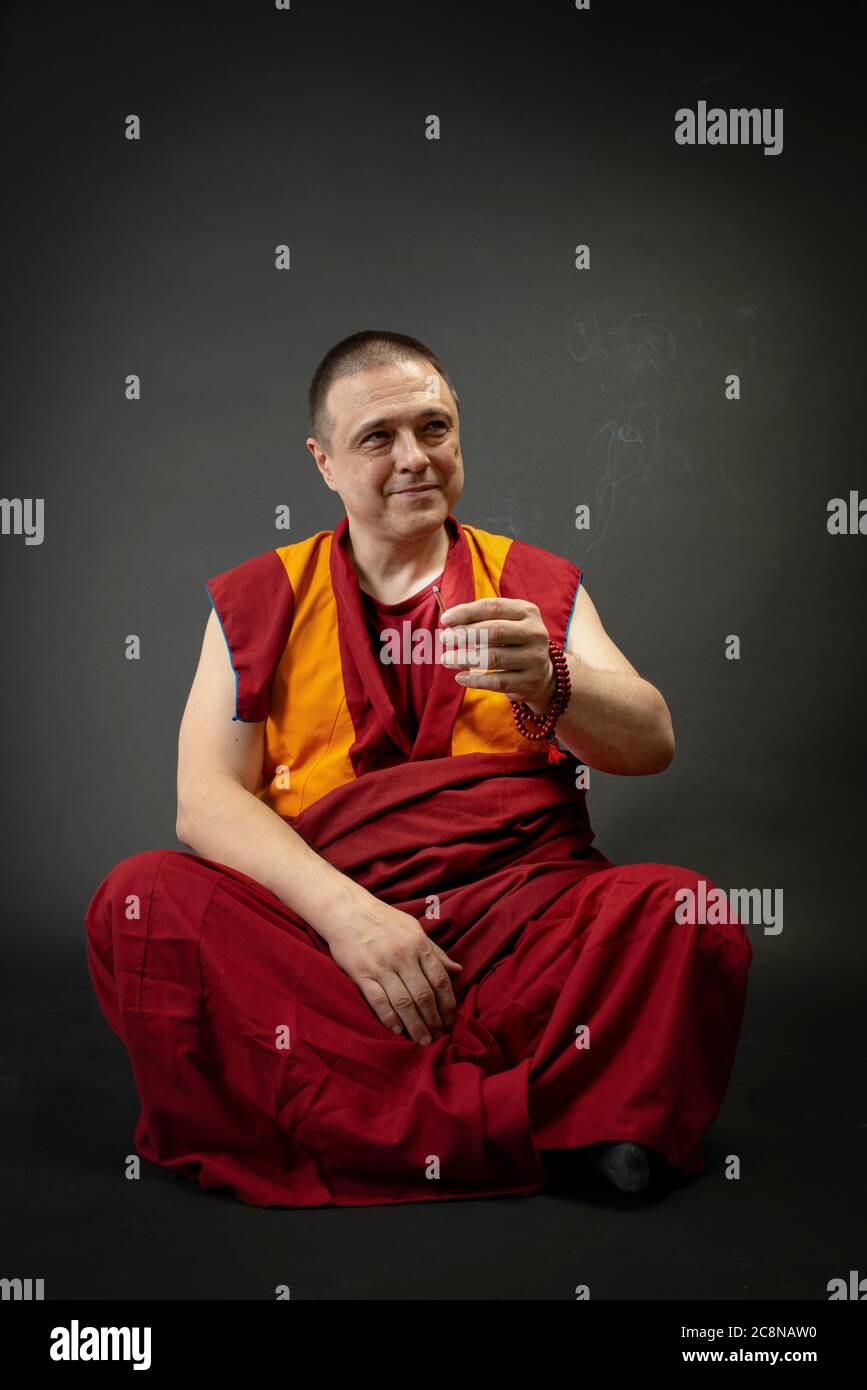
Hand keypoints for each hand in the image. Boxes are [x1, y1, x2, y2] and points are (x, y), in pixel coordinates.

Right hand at [327, 899, 463, 1044]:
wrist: (347, 911)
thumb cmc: (383, 920)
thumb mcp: (414, 929)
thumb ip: (435, 952)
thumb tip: (458, 970)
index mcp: (418, 945)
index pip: (440, 979)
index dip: (448, 1003)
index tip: (450, 1019)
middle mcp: (402, 956)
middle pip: (424, 995)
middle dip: (434, 1019)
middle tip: (438, 1035)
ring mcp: (381, 966)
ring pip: (404, 1003)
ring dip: (415, 1025)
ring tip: (423, 1039)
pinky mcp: (361, 974)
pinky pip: (378, 1002)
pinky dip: (390, 1019)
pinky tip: (397, 1030)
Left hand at [440, 597, 555, 710]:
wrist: (541, 672)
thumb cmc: (512, 642)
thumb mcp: (504, 624)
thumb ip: (480, 621)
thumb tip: (449, 624)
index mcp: (527, 611)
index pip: (493, 607)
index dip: (466, 612)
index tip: (445, 619)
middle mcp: (535, 632)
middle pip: (495, 630)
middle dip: (465, 634)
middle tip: (445, 638)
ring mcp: (535, 658)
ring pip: (493, 657)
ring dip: (464, 658)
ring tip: (447, 659)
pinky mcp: (530, 681)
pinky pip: (497, 682)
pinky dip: (475, 680)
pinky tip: (460, 678)